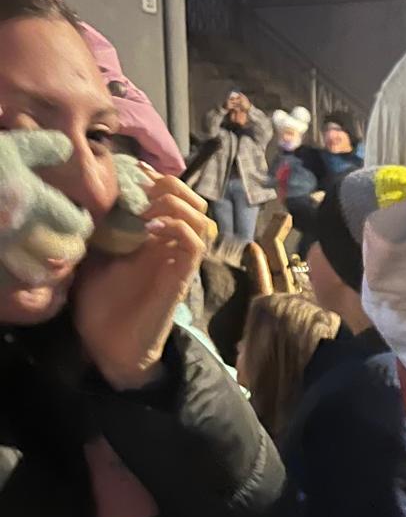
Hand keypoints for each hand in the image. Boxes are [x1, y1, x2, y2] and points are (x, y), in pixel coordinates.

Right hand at [0, 130, 93, 284]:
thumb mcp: (8, 147)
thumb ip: (40, 147)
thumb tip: (66, 147)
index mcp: (32, 200)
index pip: (75, 223)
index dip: (81, 222)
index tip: (79, 218)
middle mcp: (20, 229)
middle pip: (61, 255)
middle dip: (69, 251)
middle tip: (68, 244)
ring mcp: (1, 248)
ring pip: (37, 274)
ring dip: (47, 269)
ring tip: (48, 261)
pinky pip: (12, 280)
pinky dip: (21, 278)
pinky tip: (20, 267)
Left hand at [72, 174, 215, 390]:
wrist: (108, 346)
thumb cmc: (100, 304)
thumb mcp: (95, 255)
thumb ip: (102, 228)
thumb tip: (93, 196)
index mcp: (156, 238)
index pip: (176, 197)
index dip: (160, 179)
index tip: (134, 170)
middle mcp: (173, 247)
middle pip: (197, 203)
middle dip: (173, 187)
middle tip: (143, 191)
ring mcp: (179, 262)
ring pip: (202, 219)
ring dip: (175, 206)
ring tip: (147, 210)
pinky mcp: (180, 278)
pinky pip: (194, 244)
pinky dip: (176, 228)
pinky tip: (149, 229)